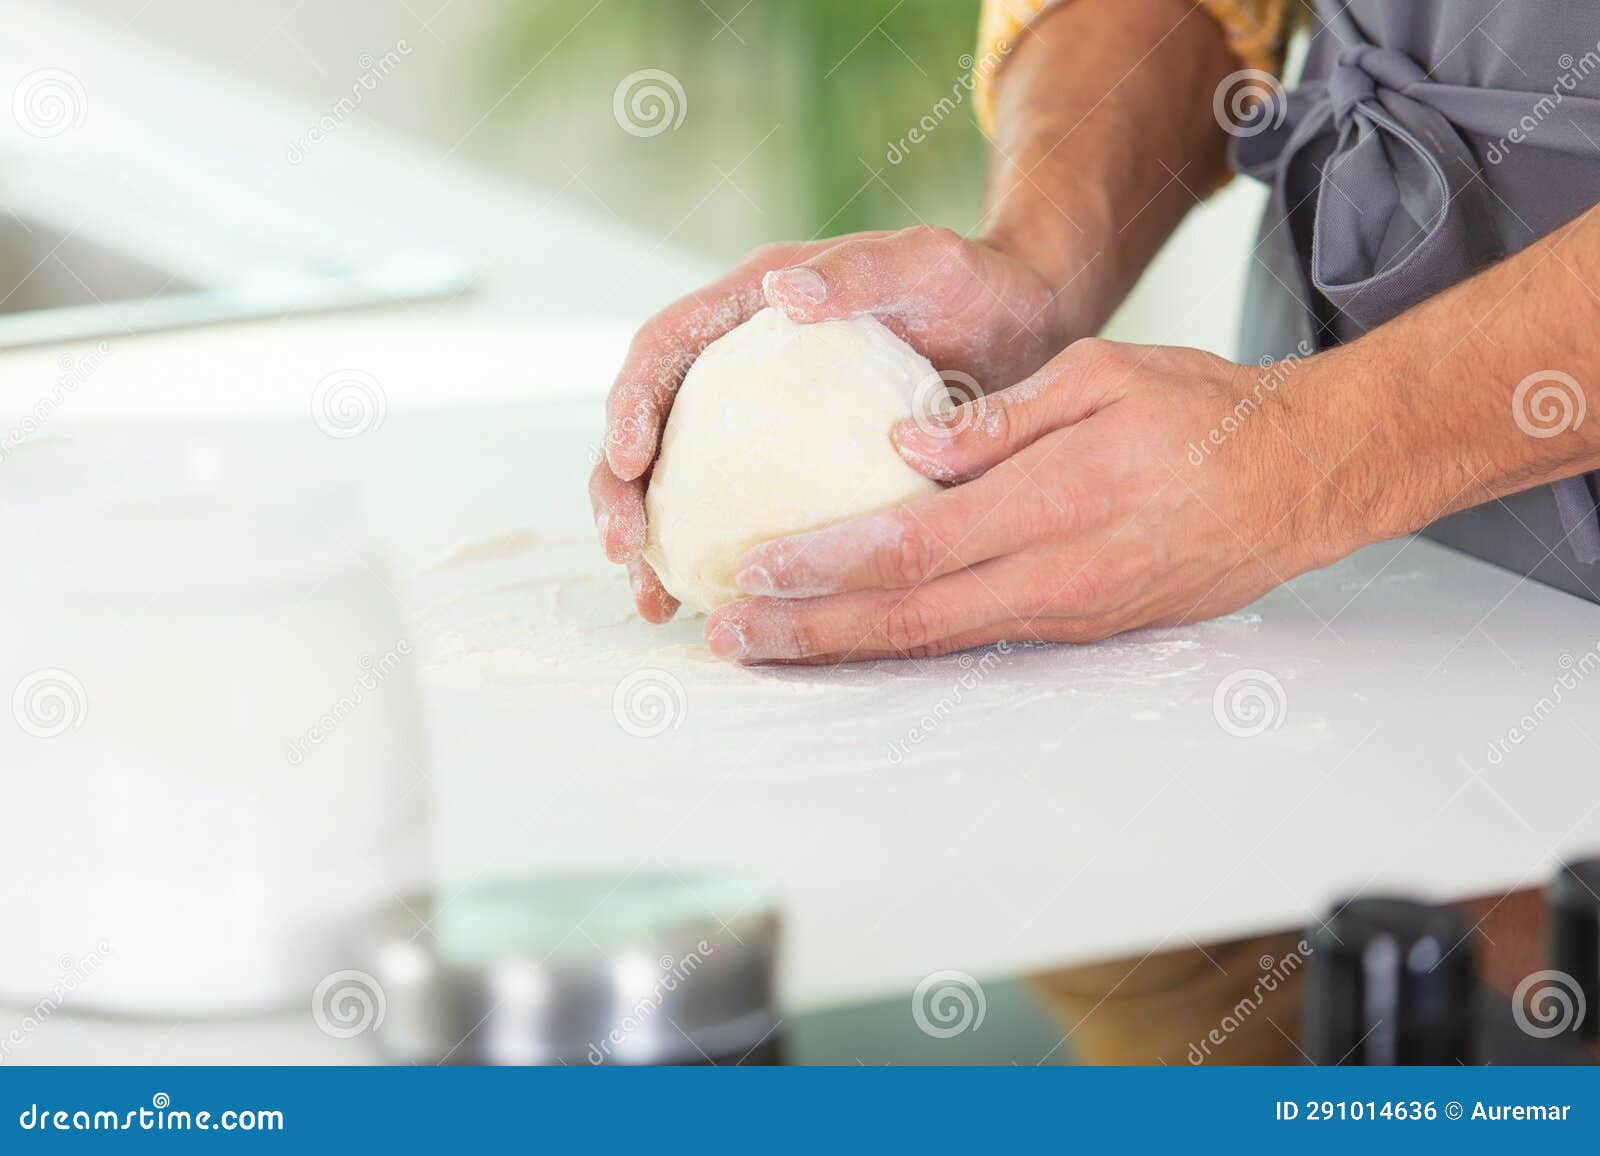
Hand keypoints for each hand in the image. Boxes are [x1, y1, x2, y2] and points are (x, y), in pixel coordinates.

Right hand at [588, 226, 1069, 622]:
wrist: (1022, 327)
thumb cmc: (973, 285)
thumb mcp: (925, 264)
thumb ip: (858, 273)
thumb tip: (779, 289)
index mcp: (748, 308)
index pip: (663, 348)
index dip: (629, 403)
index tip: (626, 461)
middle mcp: (739, 369)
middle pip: (650, 428)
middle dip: (619, 492)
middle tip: (625, 551)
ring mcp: (761, 426)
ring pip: (681, 486)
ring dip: (655, 545)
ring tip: (656, 604)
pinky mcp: (793, 474)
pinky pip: (740, 520)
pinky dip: (719, 566)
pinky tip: (722, 613)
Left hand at [702, 339, 1361, 662]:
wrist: (1298, 480)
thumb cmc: (1201, 415)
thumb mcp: (1102, 376)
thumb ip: (1000, 420)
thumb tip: (903, 447)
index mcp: (1053, 505)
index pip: (912, 547)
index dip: (825, 565)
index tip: (753, 569)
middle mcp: (1054, 578)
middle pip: (908, 620)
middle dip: (810, 633)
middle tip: (729, 638)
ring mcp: (1067, 614)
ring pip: (936, 644)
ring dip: (846, 649)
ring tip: (770, 649)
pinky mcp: (1080, 629)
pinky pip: (974, 643)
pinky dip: (903, 645)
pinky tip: (855, 639)